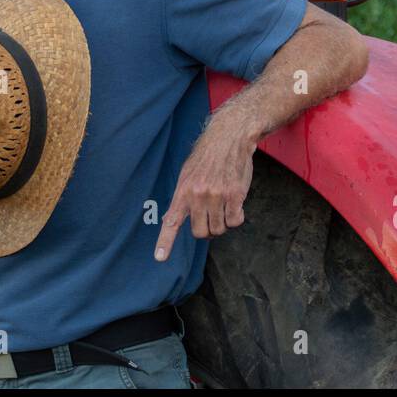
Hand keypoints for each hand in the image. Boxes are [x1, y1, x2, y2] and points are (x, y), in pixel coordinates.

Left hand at [154, 119, 254, 260]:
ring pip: (219, 229)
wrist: (229, 137)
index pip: (171, 221)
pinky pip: (236, 222)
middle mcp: (198, 196)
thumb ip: (182, 197)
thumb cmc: (207, 156)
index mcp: (183, 191)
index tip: (159, 258)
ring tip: (223, 204)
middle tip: (211, 215)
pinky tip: (235, 203)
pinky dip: (236, 217)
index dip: (165, 242)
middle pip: (200, 233)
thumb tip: (172, 218)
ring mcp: (217, 196)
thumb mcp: (187, 173)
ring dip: (223, 223)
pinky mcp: (235, 195)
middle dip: (207, 229)